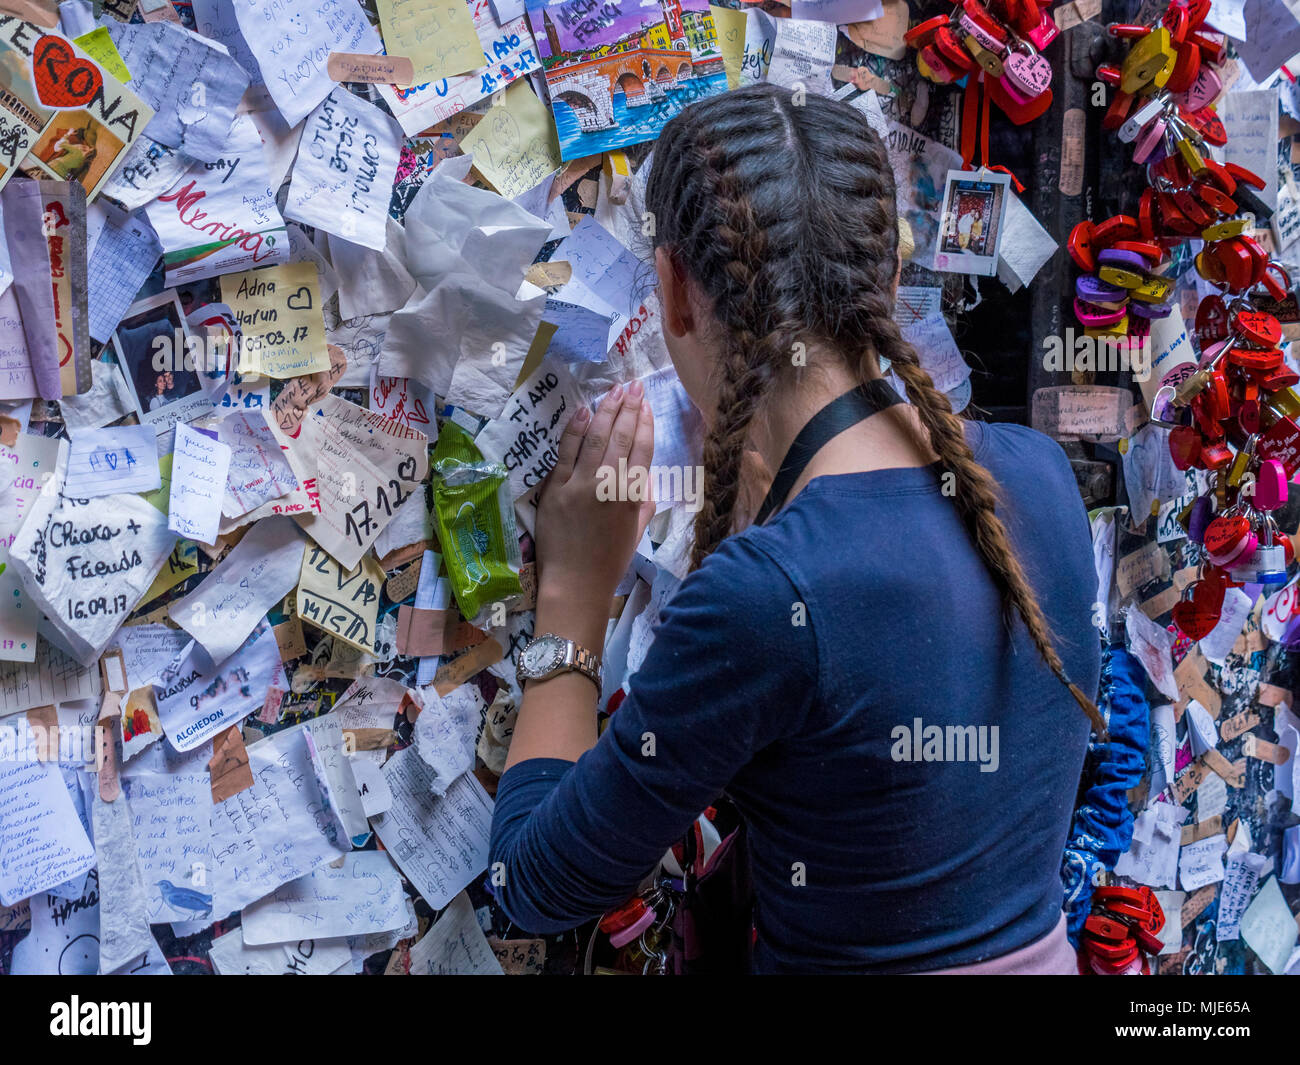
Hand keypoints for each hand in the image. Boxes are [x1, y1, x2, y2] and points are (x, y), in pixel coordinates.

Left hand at [534, 381, 655, 616]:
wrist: (576, 583)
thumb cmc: (610, 561)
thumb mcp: (638, 530)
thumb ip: (644, 497)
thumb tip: (644, 468)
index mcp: (632, 497)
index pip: (642, 449)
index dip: (645, 423)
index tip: (646, 404)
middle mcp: (609, 486)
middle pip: (620, 437)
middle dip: (628, 407)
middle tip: (633, 385)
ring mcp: (580, 485)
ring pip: (595, 438)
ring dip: (605, 410)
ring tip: (613, 391)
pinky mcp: (555, 489)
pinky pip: (566, 452)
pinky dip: (574, 429)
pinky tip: (582, 411)